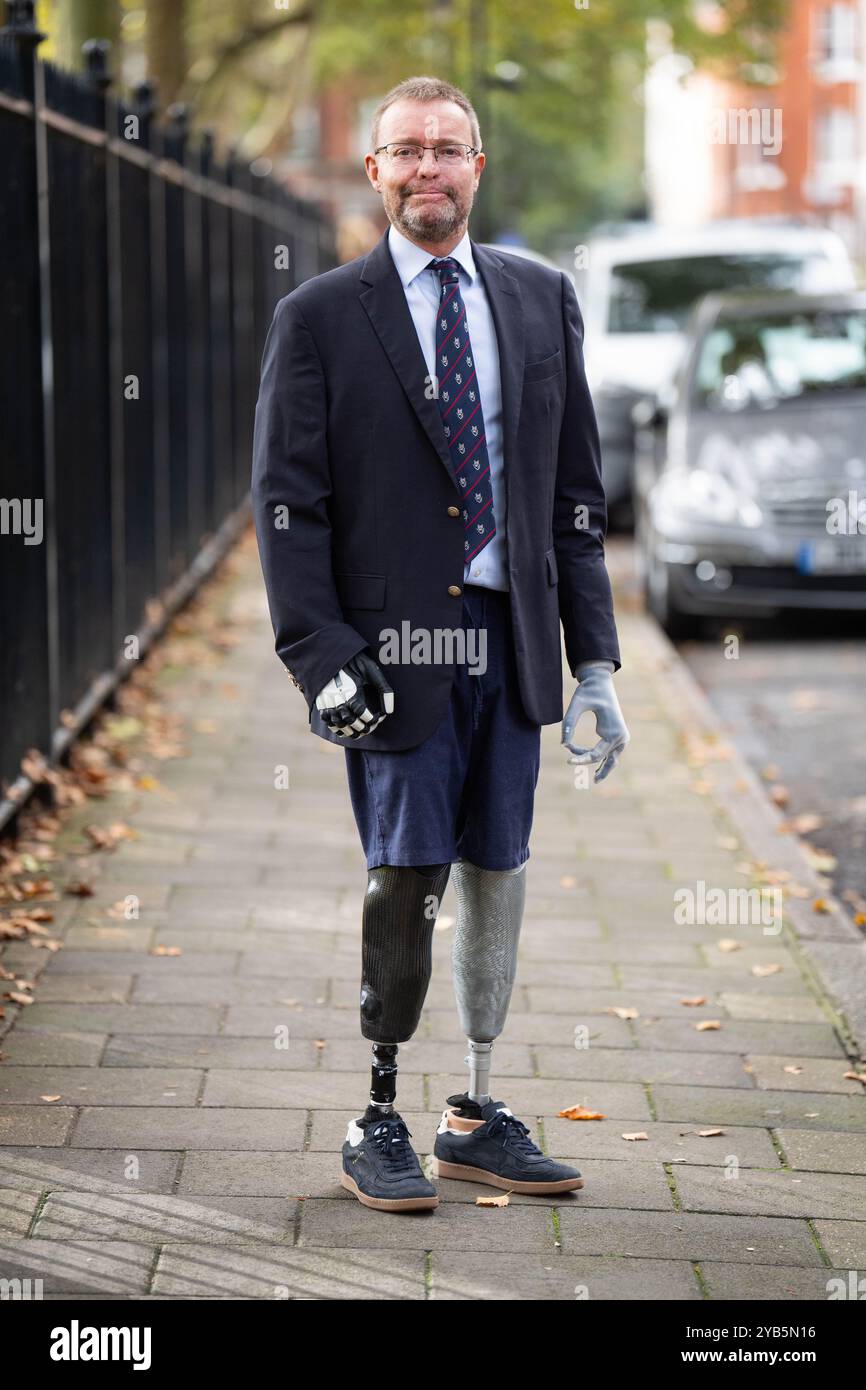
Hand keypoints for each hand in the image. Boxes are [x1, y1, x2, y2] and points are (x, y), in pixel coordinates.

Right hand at [315, 649, 393, 738]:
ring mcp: (328, 701)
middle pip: (351, 722)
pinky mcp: (321, 701)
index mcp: (351, 692)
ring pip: (338, 724)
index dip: (373, 720)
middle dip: (363, 728)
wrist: (333, 653)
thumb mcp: (372, 671)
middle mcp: (338, 699)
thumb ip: (384, 689)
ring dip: (350, 731)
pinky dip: (335, 728)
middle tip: (371, 727)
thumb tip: (389, 711)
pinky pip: (326, 720)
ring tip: (359, 732)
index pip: (363, 714)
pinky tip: (344, 729)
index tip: (380, 717)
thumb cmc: (355, 661)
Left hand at [561, 667, 628, 782]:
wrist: (600, 682)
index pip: (596, 755)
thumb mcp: (576, 704)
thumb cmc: (588, 691)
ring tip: (594, 781)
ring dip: (601, 767)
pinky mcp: (619, 736)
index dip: (580, 759)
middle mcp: (621, 737)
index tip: (567, 759)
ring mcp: (622, 737)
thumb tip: (563, 744)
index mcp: (613, 732)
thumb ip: (569, 723)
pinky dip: (603, 760)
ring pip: (611, 759)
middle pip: (602, 758)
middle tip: (569, 761)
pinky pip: (611, 753)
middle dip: (585, 759)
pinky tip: (597, 770)